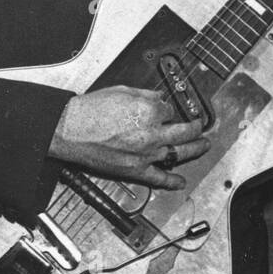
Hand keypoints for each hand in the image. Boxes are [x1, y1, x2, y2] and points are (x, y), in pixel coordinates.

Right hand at [49, 85, 208, 188]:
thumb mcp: (122, 91)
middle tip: (201, 126)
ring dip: (195, 149)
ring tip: (204, 146)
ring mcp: (145, 153)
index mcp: (150, 111)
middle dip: (196, 127)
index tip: (168, 109)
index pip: (170, 109)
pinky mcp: (134, 169)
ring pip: (178, 153)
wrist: (68, 129)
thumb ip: (146, 95)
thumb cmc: (90, 110)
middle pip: (185, 131)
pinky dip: (171, 182)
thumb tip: (159, 98)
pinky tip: (181, 182)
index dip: (169, 108)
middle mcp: (152, 133)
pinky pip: (158, 178)